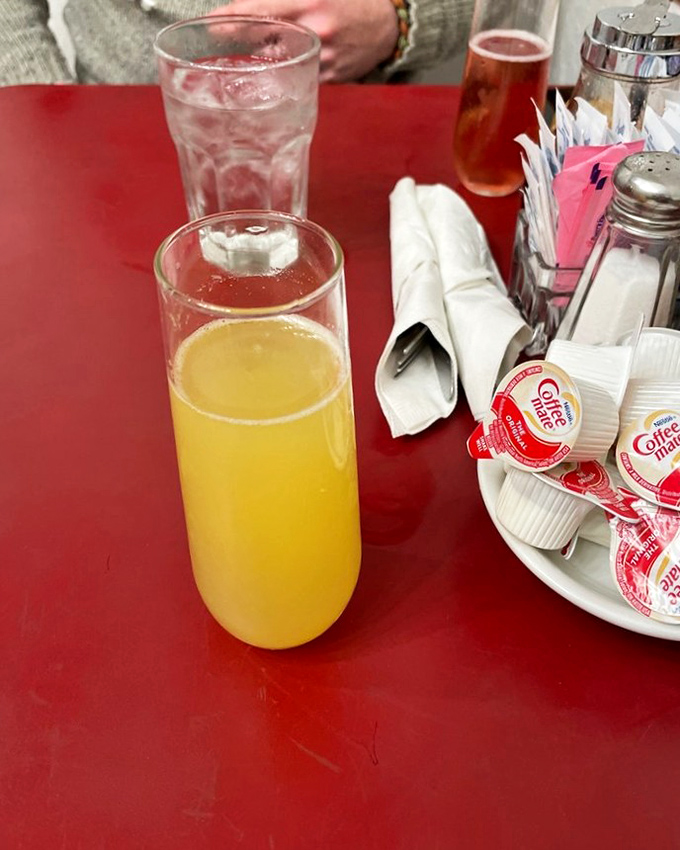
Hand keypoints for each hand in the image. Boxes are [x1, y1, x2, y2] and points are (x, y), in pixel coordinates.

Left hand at [209, 0, 398, 82]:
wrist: (388, 27)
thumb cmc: (352, 1)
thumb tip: (254, 4)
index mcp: (311, 1)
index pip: (262, 9)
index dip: (234, 16)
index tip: (211, 21)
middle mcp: (315, 29)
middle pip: (263, 35)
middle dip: (236, 35)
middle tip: (214, 33)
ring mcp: (322, 57)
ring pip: (278, 59)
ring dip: (258, 56)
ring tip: (241, 53)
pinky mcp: (328, 77)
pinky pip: (297, 74)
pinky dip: (283, 70)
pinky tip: (274, 67)